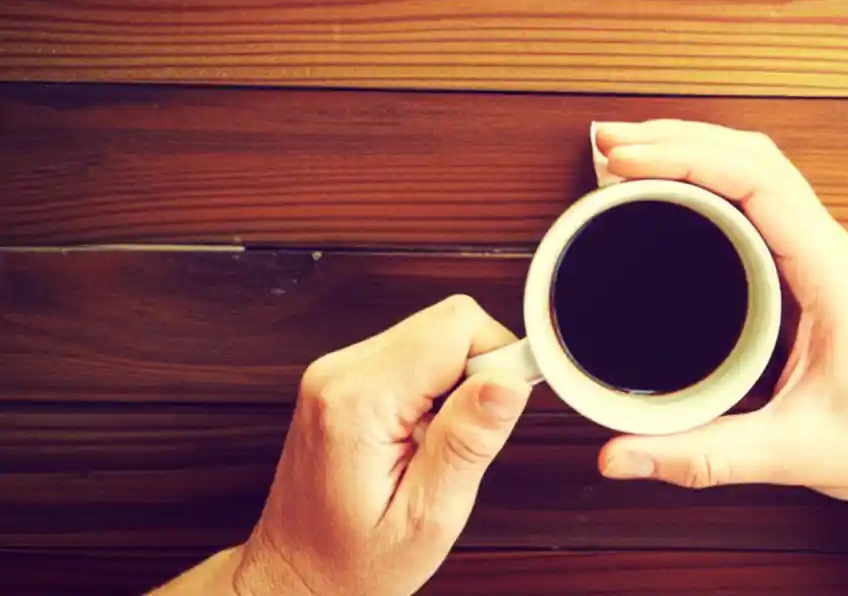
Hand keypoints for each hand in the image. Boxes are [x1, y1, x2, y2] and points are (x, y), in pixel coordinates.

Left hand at [233, 296, 531, 595]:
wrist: (293, 578)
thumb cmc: (349, 565)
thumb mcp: (426, 518)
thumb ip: (468, 443)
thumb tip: (509, 382)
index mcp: (359, 402)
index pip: (457, 327)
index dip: (498, 360)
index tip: (502, 412)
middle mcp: (341, 373)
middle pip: (448, 322)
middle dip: (480, 372)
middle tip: (467, 439)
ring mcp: (338, 372)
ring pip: (434, 334)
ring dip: (456, 383)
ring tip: (438, 445)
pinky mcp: (344, 378)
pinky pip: (414, 354)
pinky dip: (436, 389)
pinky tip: (421, 437)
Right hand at [593, 120, 847, 512]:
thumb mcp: (792, 454)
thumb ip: (702, 457)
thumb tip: (615, 456)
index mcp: (832, 275)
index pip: (758, 182)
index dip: (686, 158)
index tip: (625, 160)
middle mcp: (831, 251)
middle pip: (754, 157)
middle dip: (678, 139)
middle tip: (609, 143)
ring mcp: (825, 255)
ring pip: (761, 171)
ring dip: (696, 150)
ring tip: (630, 154)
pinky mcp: (815, 271)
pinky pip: (764, 201)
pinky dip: (715, 179)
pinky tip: (678, 193)